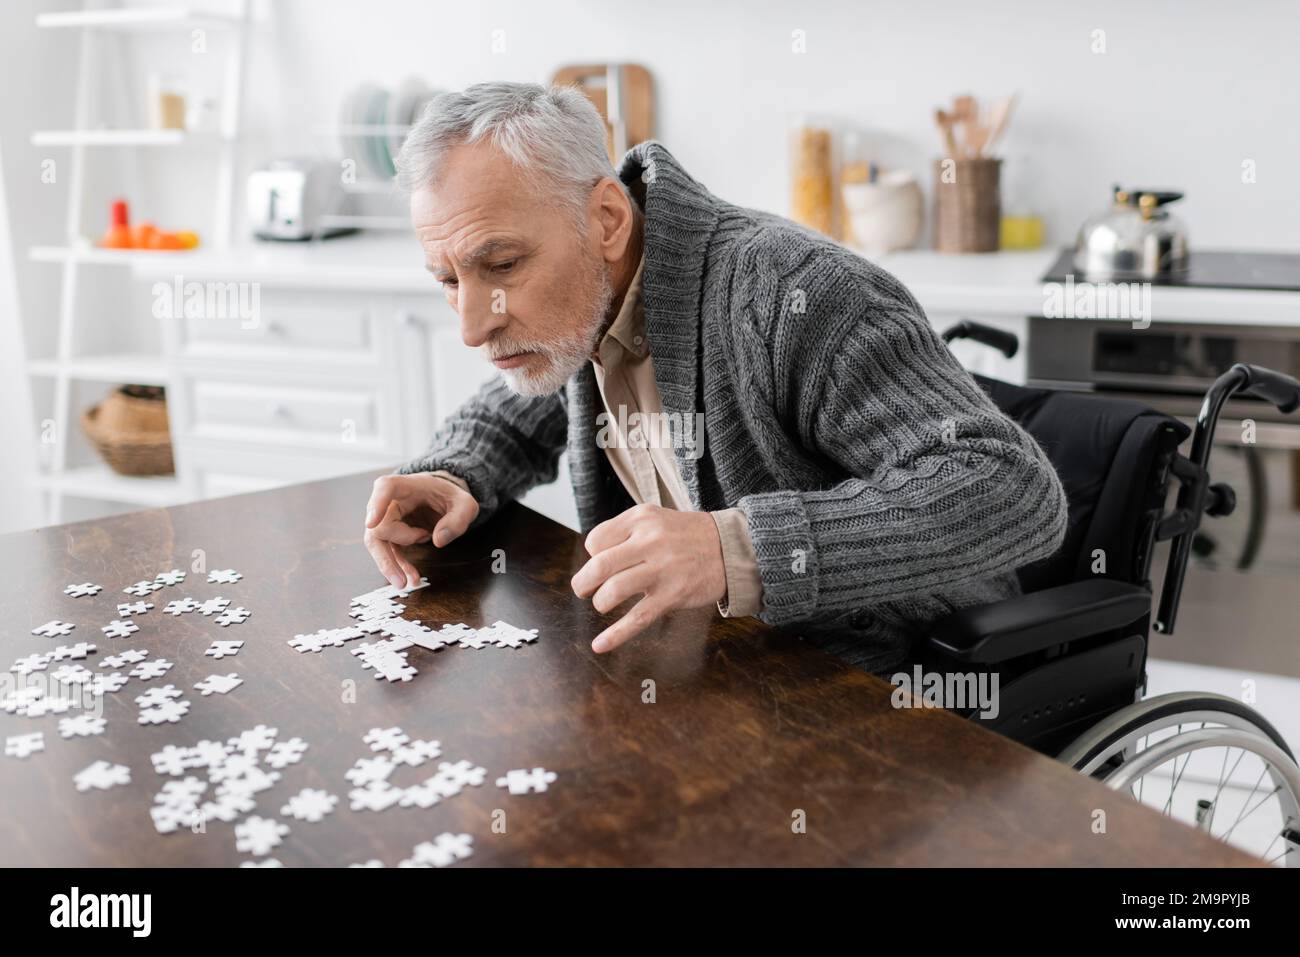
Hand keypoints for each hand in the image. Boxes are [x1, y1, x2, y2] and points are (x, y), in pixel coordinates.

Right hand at [364, 473, 478, 588]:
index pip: (385, 487)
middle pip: (378, 526)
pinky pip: (389, 552)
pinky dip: (400, 566)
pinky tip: (412, 578)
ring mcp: (387, 519)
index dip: (376, 505)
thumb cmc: (449, 496)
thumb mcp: (465, 504)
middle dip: (388, 553)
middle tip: (400, 577)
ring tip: (405, 583)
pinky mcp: (392, 534)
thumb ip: (458, 519)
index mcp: (404, 486)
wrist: (442, 498)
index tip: (371, 523)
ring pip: (378, 543)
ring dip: (390, 565)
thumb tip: (439, 540)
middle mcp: (390, 502)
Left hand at [570, 503, 726, 652]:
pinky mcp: (672, 595)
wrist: (729, 548)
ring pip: (614, 591)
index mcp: (641, 519)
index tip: (602, 562)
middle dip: (583, 583)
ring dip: (600, 602)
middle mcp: (650, 541)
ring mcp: (662, 570)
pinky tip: (600, 645)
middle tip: (582, 590)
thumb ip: (624, 532)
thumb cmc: (685, 536)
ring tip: (603, 603)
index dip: (592, 555)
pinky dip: (615, 635)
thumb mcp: (654, 518)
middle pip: (599, 566)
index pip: (595, 541)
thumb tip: (591, 560)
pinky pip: (637, 618)